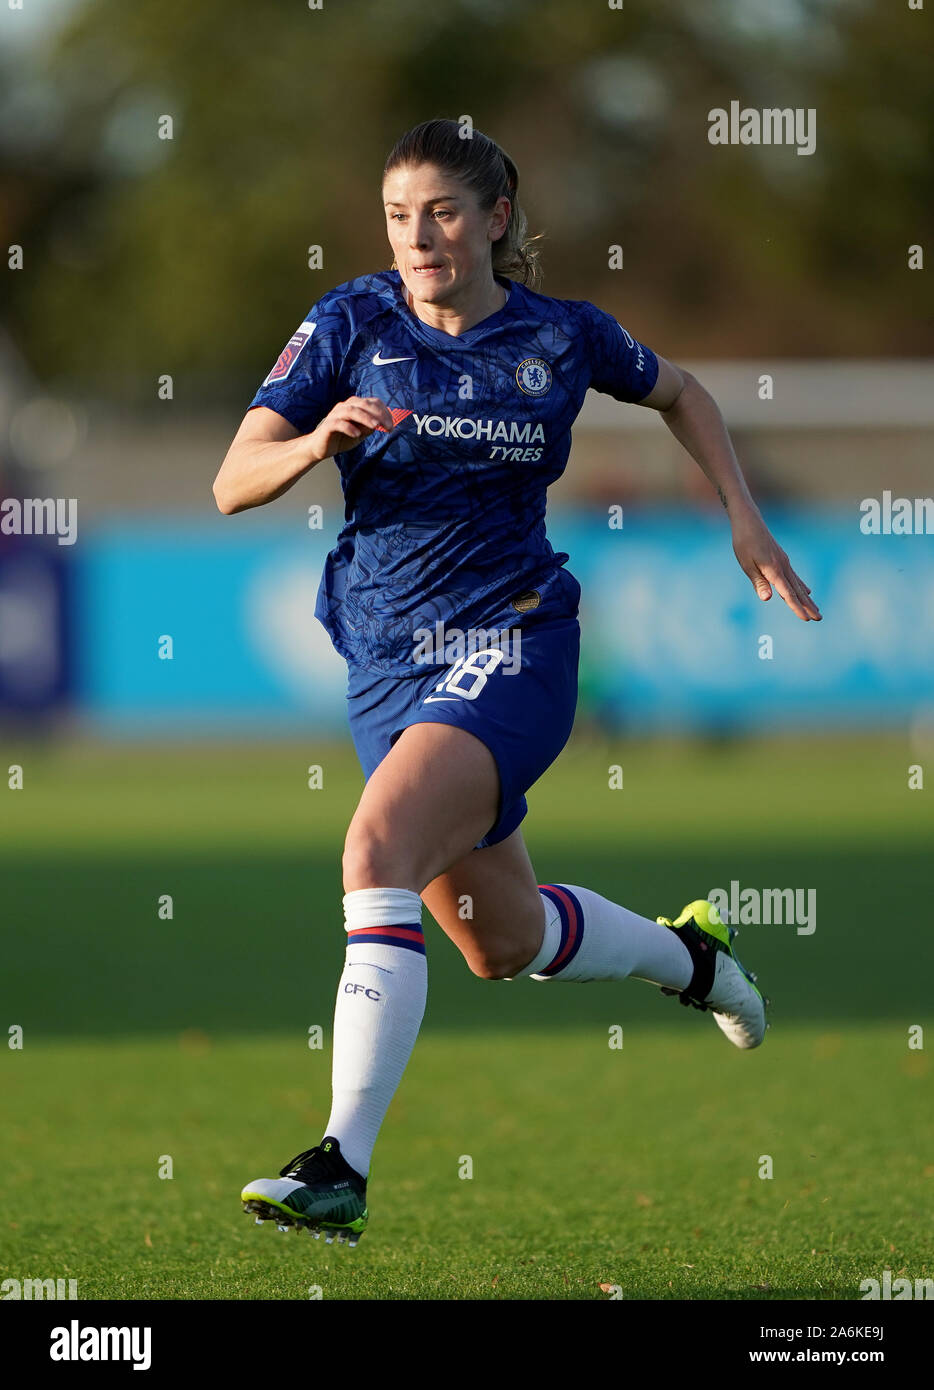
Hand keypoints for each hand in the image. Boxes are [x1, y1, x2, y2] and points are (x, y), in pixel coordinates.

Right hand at [309, 396, 394, 461]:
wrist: (320, 447)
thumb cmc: (342, 438)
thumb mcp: (360, 433)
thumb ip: (370, 427)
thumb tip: (382, 424)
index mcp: (354, 406)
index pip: (372, 402)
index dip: (384, 412)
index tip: (392, 425)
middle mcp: (345, 407)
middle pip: (363, 404)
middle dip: (378, 414)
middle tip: (388, 427)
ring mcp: (335, 415)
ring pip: (351, 411)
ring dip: (365, 418)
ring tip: (375, 427)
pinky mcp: (328, 425)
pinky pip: (338, 423)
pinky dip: (349, 427)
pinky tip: (357, 435)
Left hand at [730, 504, 821, 620]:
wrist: (749, 522)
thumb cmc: (744, 542)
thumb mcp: (747, 564)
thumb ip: (759, 582)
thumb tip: (767, 599)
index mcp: (774, 570)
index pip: (787, 593)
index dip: (796, 607)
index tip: (806, 619)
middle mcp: (783, 567)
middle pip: (797, 591)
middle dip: (808, 606)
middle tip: (819, 618)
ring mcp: (784, 563)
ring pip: (798, 585)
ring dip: (807, 599)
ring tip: (816, 609)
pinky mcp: (782, 559)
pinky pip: (794, 577)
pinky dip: (801, 586)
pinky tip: (806, 591)